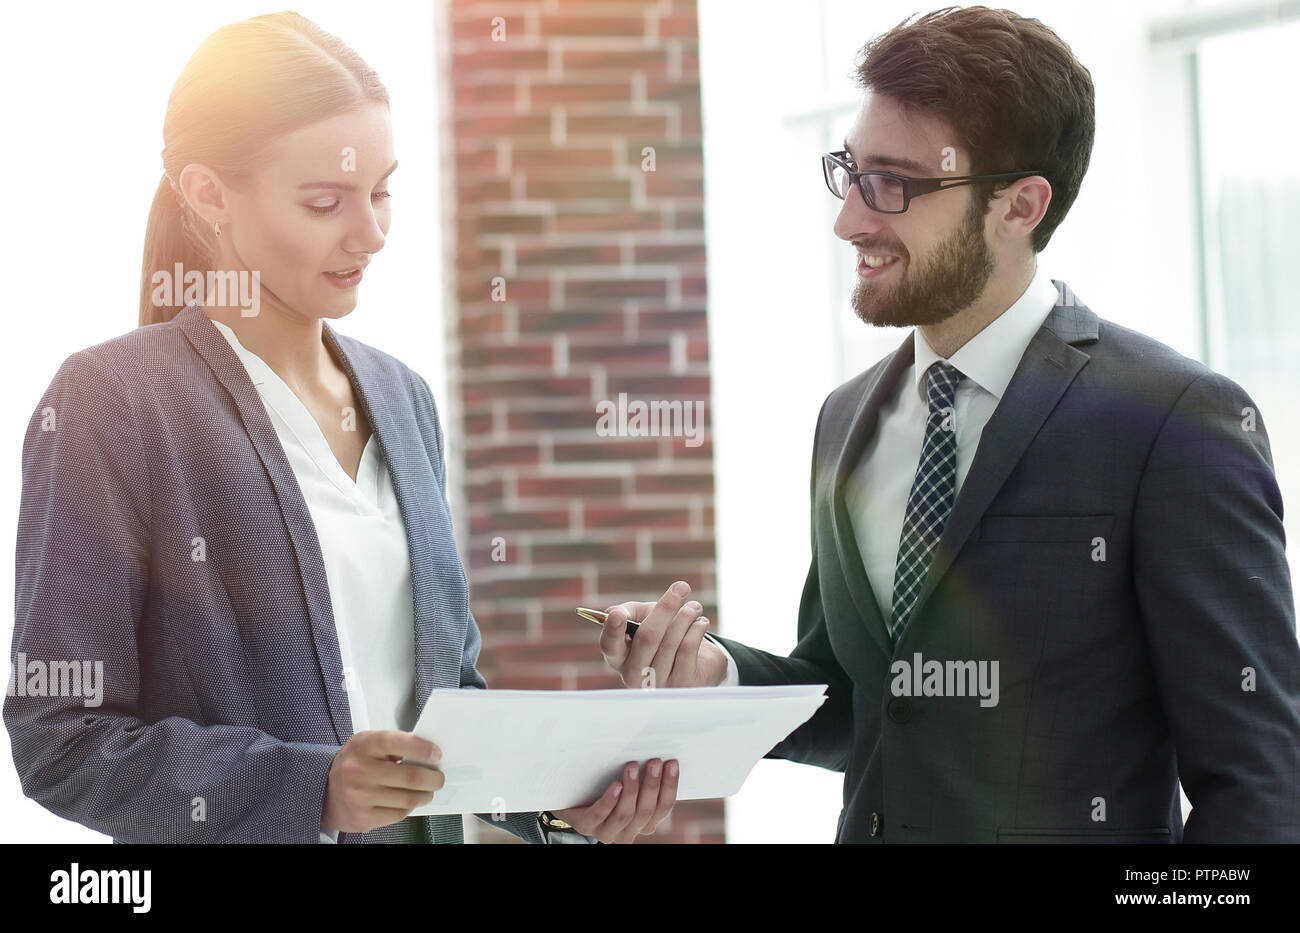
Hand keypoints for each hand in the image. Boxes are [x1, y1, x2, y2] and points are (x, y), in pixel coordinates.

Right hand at [322, 730, 443, 833]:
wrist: (324, 792)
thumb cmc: (354, 764)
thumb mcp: (368, 744)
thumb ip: (394, 745)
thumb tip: (427, 755)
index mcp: (363, 745)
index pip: (396, 743)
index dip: (421, 748)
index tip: (436, 754)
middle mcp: (358, 770)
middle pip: (410, 776)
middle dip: (433, 778)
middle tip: (438, 778)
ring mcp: (359, 796)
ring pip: (408, 798)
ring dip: (424, 795)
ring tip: (426, 791)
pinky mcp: (362, 818)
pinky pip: (398, 814)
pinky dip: (408, 808)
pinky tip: (406, 801)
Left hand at [553, 759, 678, 842]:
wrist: (571, 797)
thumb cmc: (605, 785)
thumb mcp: (628, 781)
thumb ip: (643, 774)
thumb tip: (661, 750)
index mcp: (644, 823)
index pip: (663, 807)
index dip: (670, 785)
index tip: (671, 762)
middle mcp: (629, 831)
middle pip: (645, 811)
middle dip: (651, 785)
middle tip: (653, 762)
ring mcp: (607, 832)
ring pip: (625, 814)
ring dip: (632, 789)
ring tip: (632, 766)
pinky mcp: (586, 826)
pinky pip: (600, 815)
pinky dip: (610, 800)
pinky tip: (616, 785)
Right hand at [600, 581, 727, 687]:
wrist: (699, 659)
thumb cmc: (665, 634)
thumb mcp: (644, 618)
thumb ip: (627, 612)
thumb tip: (616, 613)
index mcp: (619, 658)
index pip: (610, 646)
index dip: (613, 630)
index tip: (617, 615)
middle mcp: (633, 676)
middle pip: (647, 637)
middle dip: (666, 608)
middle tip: (682, 588)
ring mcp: (658, 685)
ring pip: (670, 641)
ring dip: (686, 616)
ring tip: (694, 607)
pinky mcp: (683, 686)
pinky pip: (687, 649)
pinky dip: (696, 629)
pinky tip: (701, 623)